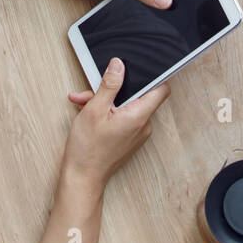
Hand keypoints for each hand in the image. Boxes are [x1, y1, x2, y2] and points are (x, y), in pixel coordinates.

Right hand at [63, 58, 169, 190]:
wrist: (82, 177)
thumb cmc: (88, 148)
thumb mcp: (94, 109)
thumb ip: (109, 85)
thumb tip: (118, 65)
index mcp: (139, 116)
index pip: (161, 90)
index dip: (153, 76)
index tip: (140, 69)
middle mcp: (142, 125)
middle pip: (136, 96)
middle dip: (112, 90)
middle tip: (92, 93)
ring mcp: (136, 133)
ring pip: (125, 106)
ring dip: (104, 101)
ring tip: (84, 105)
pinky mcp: (128, 138)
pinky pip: (122, 117)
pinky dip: (106, 113)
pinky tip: (88, 114)